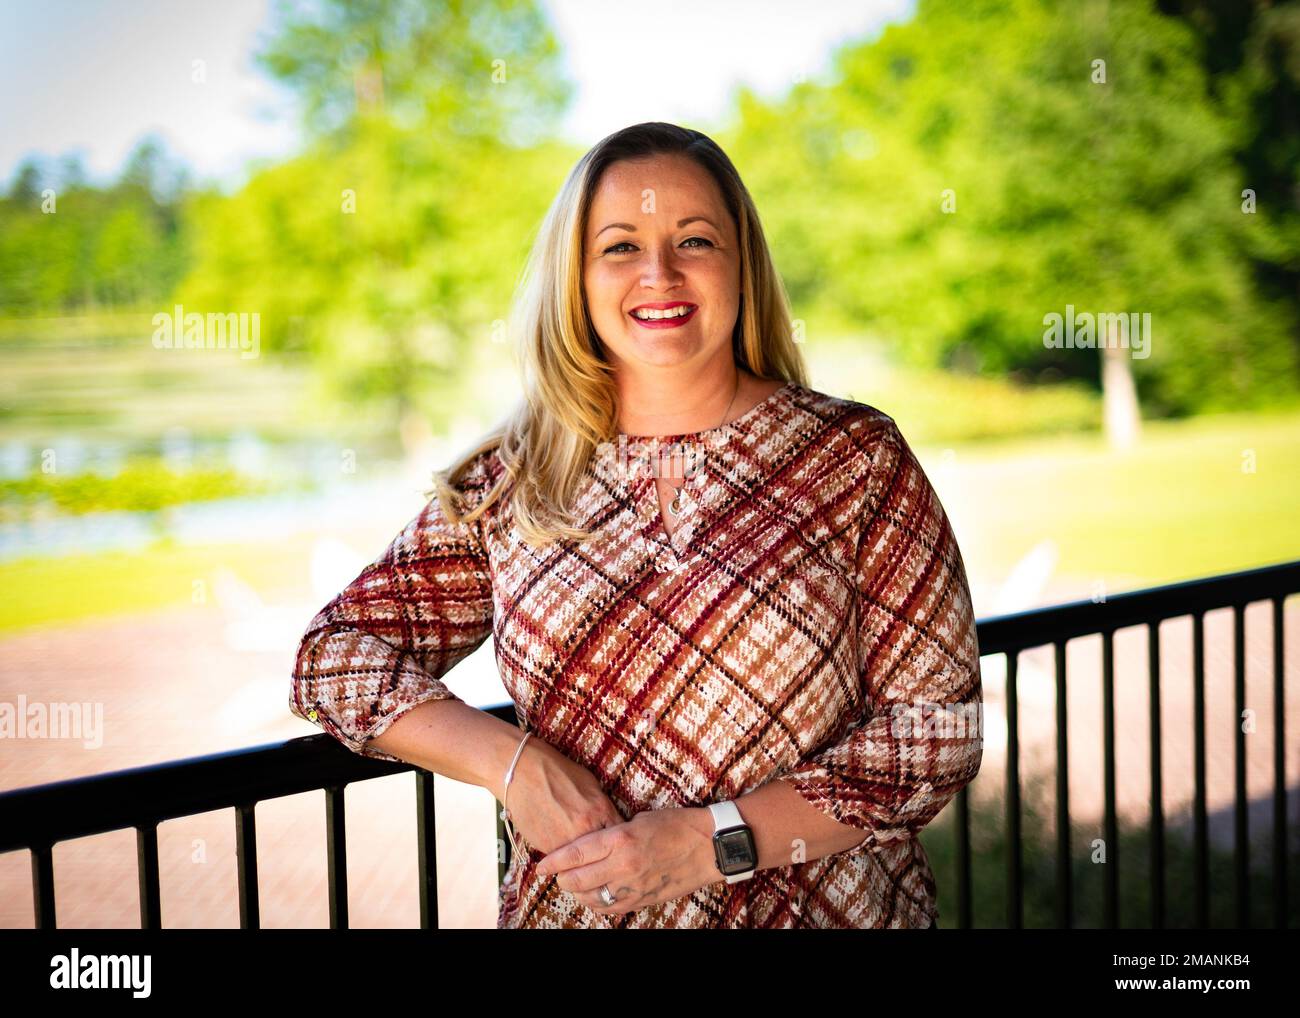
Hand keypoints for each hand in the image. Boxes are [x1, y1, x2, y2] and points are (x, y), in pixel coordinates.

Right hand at [501, 736, 623, 855]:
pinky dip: (563, 857)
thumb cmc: (556, 772)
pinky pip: (561, 859)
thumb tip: (608, 818)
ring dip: (582, 860)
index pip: (619, 835)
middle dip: (603, 854)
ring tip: (579, 852)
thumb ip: (601, 804)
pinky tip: (560, 846)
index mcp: (601, 809)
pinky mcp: (548, 848)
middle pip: (603, 852)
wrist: (524, 772)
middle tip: (601, 854)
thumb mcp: (589, 782)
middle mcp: (587, 827)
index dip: (619, 840)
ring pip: (582, 860)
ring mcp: (567, 841)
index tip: (617, 843)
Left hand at [533, 807, 718, 914]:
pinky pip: (611, 908)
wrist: (709, 846)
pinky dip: (598, 903)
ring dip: (578, 893)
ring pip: (592, 898)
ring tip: (574, 884)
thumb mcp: (639, 819)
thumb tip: (592, 843)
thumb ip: (613, 832)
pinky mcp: (643, 900)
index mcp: (620, 839)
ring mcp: (633, 886)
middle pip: (577, 880)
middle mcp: (622, 866)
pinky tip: (595, 896)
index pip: (575, 854)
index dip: (554, 862)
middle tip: (557, 874)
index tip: (542, 864)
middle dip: (562, 878)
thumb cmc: (677, 825)